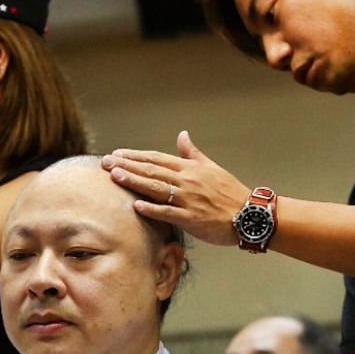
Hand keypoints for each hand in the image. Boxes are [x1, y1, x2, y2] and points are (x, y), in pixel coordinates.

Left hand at [101, 131, 250, 244]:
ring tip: (114, 176)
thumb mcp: (212, 167)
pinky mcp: (191, 218)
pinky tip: (135, 205)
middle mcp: (187, 180)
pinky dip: (152, 208)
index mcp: (190, 168)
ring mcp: (188, 199)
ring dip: (134, 181)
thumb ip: (193, 153)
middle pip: (151, 170)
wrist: (249, 214)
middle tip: (105, 162)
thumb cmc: (230, 193)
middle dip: (127, 166)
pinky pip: (168, 212)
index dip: (135, 156)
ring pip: (156, 187)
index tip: (117, 154)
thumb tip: (182, 135)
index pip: (157, 159)